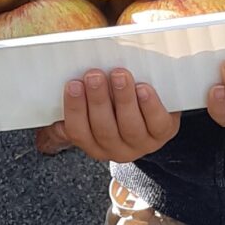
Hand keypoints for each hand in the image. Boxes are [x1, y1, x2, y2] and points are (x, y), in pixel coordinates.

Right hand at [48, 68, 180, 163]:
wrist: (154, 115)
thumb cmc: (116, 107)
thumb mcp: (94, 108)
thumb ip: (80, 98)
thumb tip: (61, 75)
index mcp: (92, 144)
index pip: (77, 131)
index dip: (74, 109)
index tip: (73, 84)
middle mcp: (115, 149)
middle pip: (104, 128)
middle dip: (97, 100)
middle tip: (93, 75)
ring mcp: (140, 144)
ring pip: (129, 126)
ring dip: (122, 99)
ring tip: (119, 75)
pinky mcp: (163, 134)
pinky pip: (156, 123)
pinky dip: (150, 106)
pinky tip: (143, 89)